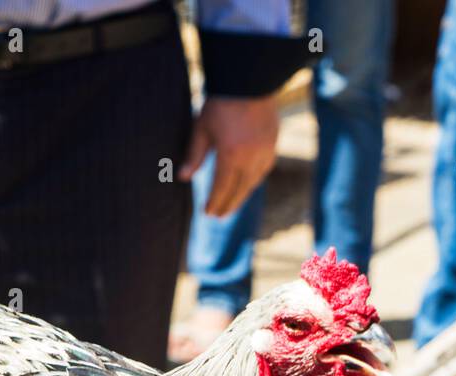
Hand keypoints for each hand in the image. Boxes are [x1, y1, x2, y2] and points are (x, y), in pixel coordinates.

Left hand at [180, 94, 278, 217]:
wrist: (249, 80)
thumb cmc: (220, 103)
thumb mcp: (201, 129)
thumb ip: (194, 155)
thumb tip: (183, 178)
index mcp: (230, 155)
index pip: (222, 188)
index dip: (214, 202)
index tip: (207, 213)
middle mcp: (250, 157)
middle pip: (239, 190)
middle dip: (228, 204)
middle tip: (219, 216)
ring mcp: (265, 152)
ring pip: (253, 182)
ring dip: (242, 195)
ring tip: (232, 204)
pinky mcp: (273, 145)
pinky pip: (263, 170)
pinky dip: (254, 180)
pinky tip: (247, 184)